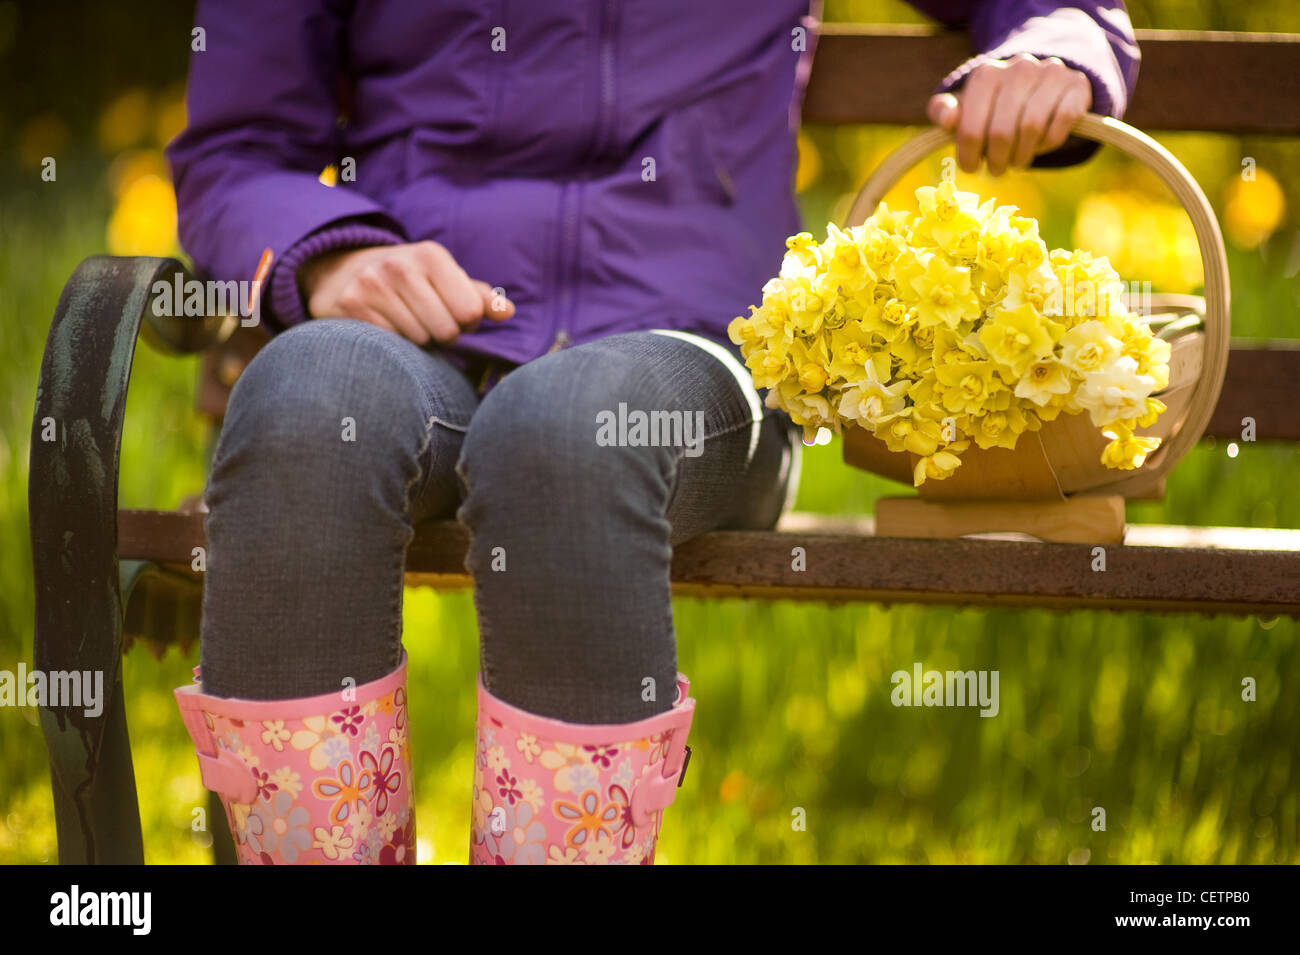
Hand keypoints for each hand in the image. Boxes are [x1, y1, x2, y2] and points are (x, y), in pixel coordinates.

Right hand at [299, 241, 514, 344]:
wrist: (344, 270)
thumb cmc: (410, 281)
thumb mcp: (445, 279)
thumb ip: (478, 297)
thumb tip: (507, 312)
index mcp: (432, 256)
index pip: (471, 312)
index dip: (468, 322)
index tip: (454, 314)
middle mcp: (401, 266)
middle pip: (447, 330)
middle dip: (445, 334)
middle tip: (429, 321)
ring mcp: (372, 284)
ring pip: (420, 340)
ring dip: (419, 340)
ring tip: (406, 321)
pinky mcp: (350, 305)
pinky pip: (392, 344)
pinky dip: (395, 344)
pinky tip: (386, 326)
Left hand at [927, 54, 1092, 175]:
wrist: (1041, 80)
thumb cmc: (995, 102)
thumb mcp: (966, 104)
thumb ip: (944, 111)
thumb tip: (948, 120)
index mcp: (986, 74)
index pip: (969, 126)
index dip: (968, 155)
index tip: (971, 168)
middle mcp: (1019, 68)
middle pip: (1001, 131)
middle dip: (997, 159)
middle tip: (996, 170)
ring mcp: (1050, 73)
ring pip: (1032, 128)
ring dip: (1022, 155)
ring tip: (1016, 162)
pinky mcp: (1076, 84)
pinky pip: (1062, 122)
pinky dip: (1049, 143)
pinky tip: (1040, 146)